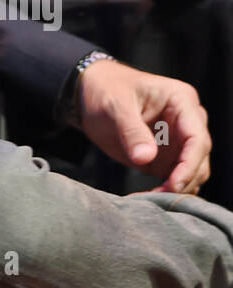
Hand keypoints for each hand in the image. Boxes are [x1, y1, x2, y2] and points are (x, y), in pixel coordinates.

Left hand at [74, 59, 211, 194]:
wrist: (89, 93)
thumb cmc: (105, 89)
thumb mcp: (115, 105)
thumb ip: (131, 131)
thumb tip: (145, 157)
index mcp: (182, 101)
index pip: (197, 139)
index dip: (189, 165)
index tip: (173, 184)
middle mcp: (187, 122)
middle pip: (199, 160)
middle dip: (183, 181)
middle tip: (159, 197)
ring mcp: (178, 141)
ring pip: (192, 173)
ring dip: (176, 189)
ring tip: (151, 199)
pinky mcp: (166, 157)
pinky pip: (175, 179)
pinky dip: (166, 191)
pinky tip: (149, 197)